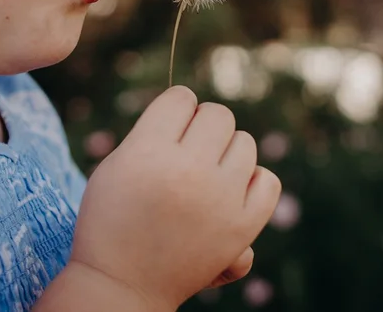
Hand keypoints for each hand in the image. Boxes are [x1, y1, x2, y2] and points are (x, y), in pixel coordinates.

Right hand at [69, 86, 280, 310]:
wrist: (123, 285)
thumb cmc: (114, 218)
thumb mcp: (116, 164)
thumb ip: (155, 130)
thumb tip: (197, 109)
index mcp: (149, 152)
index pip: (182, 97)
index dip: (174, 110)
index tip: (167, 130)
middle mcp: (189, 172)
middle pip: (219, 115)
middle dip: (202, 127)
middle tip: (186, 152)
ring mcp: (220, 200)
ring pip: (246, 142)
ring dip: (226, 153)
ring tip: (204, 176)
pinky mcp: (242, 227)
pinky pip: (268, 180)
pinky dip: (253, 181)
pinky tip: (230, 191)